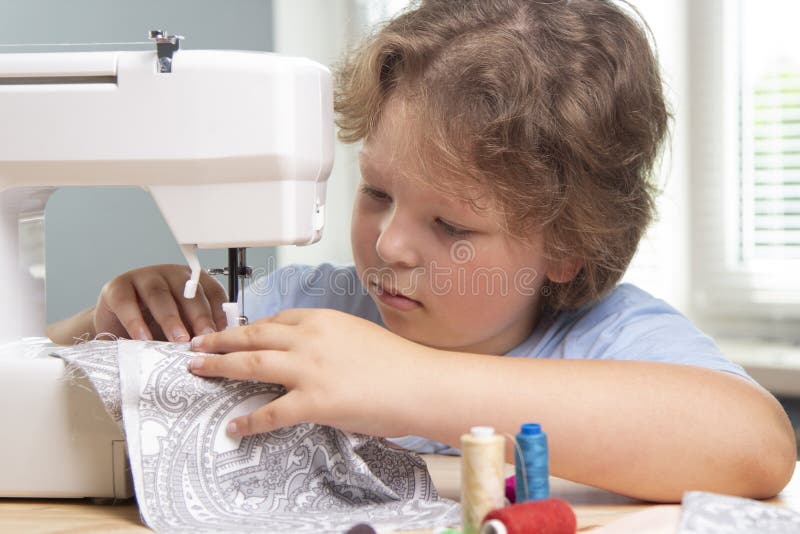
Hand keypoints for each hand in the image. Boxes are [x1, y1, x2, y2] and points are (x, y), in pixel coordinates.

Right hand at [94, 264, 227, 341]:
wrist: (116, 326)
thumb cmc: (154, 326)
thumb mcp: (182, 327)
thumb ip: (198, 331)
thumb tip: (219, 348)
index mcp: (193, 281)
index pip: (212, 291)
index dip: (219, 312)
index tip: (223, 333)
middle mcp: (170, 274)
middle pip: (188, 291)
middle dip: (199, 316)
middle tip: (204, 338)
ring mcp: (143, 277)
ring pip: (160, 295)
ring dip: (171, 319)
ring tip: (178, 340)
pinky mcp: (117, 288)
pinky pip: (127, 303)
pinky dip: (136, 322)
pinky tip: (143, 339)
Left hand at [188, 308, 437, 437]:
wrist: (422, 382)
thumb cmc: (400, 363)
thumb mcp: (358, 336)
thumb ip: (328, 340)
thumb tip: (310, 355)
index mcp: (323, 320)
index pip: (274, 320)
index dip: (248, 327)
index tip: (234, 332)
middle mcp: (310, 338)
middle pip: (252, 336)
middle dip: (219, 341)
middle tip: (197, 345)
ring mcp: (309, 369)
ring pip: (251, 364)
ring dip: (219, 367)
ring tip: (198, 370)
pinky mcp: (314, 401)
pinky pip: (271, 412)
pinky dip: (249, 421)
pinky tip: (235, 427)